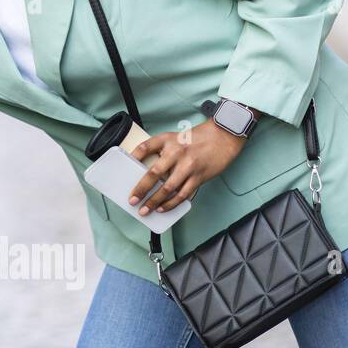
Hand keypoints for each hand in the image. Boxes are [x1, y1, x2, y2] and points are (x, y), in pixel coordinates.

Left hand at [127, 120, 247, 213]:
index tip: (124, 167)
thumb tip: (149, 171)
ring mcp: (188, 166)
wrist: (223, 137)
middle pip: (153, 173)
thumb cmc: (197, 138)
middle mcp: (176, 152)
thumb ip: (162, 151)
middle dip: (141, 189)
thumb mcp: (175, 137)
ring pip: (168, 188)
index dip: (132, 157)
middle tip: (132, 200)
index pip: (144, 147)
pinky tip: (163, 208)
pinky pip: (182, 194)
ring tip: (145, 210)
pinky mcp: (199, 177)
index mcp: (167, 140)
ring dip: (155, 201)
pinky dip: (171, 203)